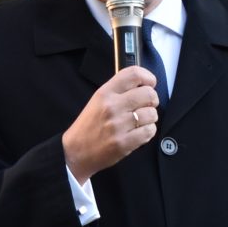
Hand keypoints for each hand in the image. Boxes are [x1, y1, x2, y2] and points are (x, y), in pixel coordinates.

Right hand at [61, 66, 159, 181]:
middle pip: (148, 94)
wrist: (74, 152)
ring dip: (150, 118)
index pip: (134, 74)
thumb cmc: (88, 126)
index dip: (148, 77)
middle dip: (153, 100)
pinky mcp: (123, 143)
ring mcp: (118, 125)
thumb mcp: (97, 101)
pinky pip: (149, 131)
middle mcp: (112, 106)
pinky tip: (138, 133)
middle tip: (146, 106)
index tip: (150, 84)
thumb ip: (118, 91)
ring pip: (152, 114)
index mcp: (105, 93)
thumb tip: (144, 85)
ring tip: (139, 122)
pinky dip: (148, 131)